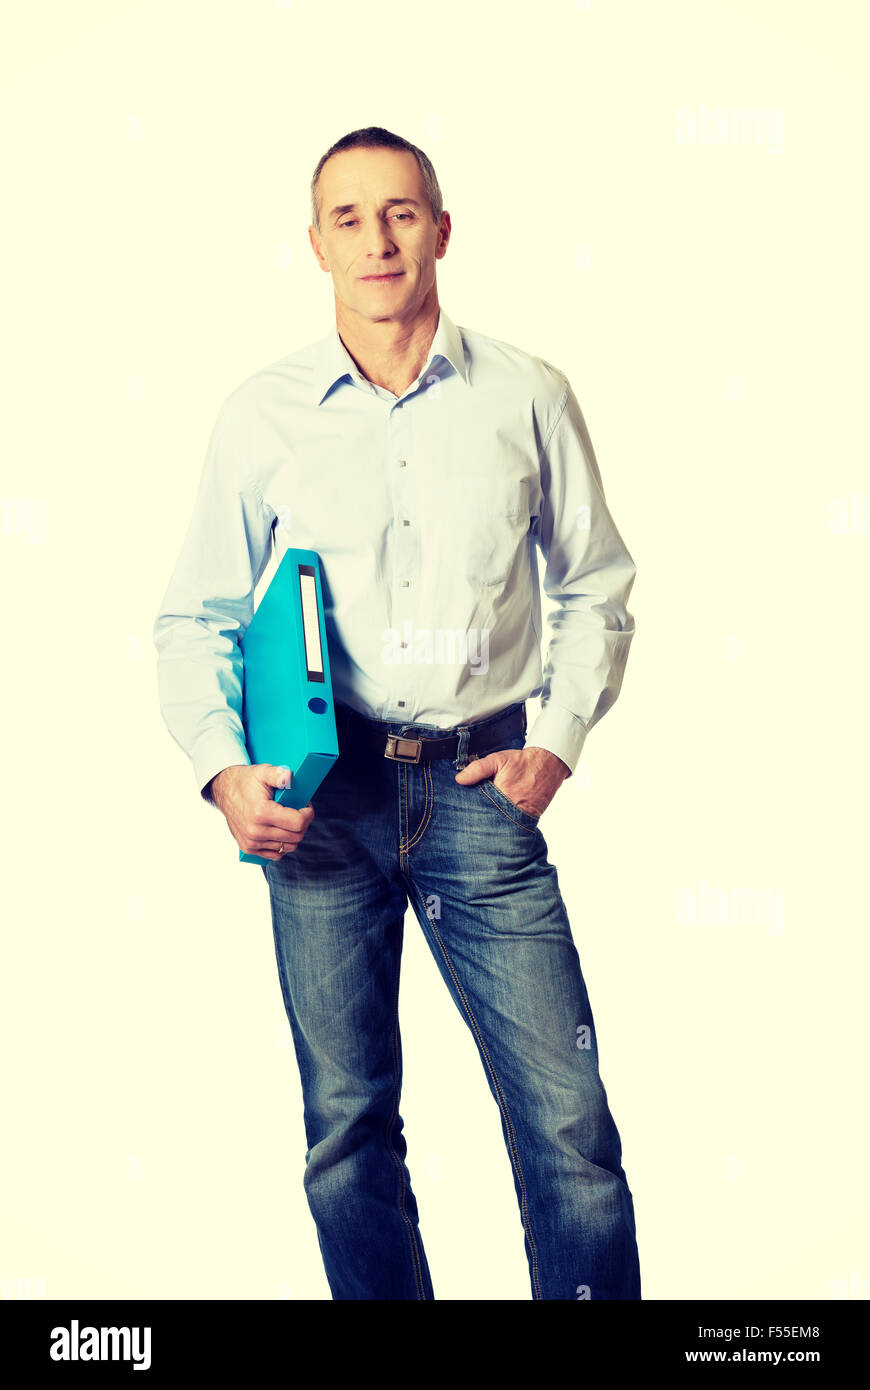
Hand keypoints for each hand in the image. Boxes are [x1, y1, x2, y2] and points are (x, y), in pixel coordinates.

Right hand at [208, 764, 313, 859]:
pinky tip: (279, 830)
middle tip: (299, 811)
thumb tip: (289, 777)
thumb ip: (277, 774)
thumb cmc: (246, 781)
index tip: (305, 806)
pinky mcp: (248, 848)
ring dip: (293, 834)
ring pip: (288, 847)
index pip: (298, 823)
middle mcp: (255, 831)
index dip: (308, 814)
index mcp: (261, 813)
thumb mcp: (262, 771)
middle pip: (296, 837)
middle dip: (303, 823)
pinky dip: (282, 844)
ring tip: (288, 819)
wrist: (224, 791)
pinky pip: (276, 854)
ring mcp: (251, 842)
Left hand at [454, 746, 570, 819]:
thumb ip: (478, 769)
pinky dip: (500, 824)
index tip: (459, 809)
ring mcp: (519, 818)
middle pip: (486, 821)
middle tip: (464, 820)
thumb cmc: (522, 763)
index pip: (478, 809)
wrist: (548, 766)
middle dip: (475, 820)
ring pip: (497, 826)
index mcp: (502, 796)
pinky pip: (508, 827)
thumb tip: (459, 780)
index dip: (467, 809)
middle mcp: (511, 811)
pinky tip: (492, 820)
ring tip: (476, 822)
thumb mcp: (498, 760)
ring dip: (487, 823)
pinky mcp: (524, 822)